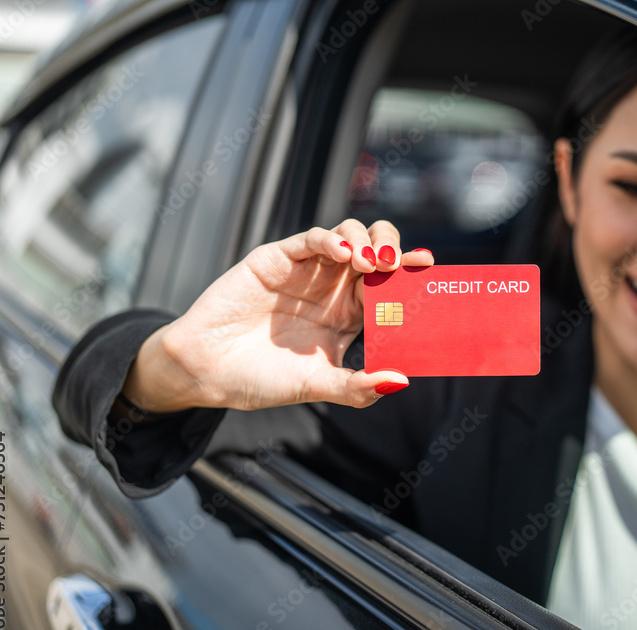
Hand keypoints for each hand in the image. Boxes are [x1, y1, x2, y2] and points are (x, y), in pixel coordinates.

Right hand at [122, 219, 433, 411]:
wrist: (206, 371)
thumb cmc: (260, 380)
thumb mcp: (316, 387)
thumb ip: (356, 386)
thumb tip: (401, 381)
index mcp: (348, 316)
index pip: (389, 289)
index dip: (409, 278)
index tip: (429, 274)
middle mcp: (332, 289)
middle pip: (376, 253)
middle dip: (394, 250)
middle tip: (402, 265)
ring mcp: (307, 271)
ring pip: (349, 236)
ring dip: (367, 242)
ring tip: (373, 263)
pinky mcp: (279, 259)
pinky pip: (312, 240)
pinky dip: (331, 239)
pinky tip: (344, 252)